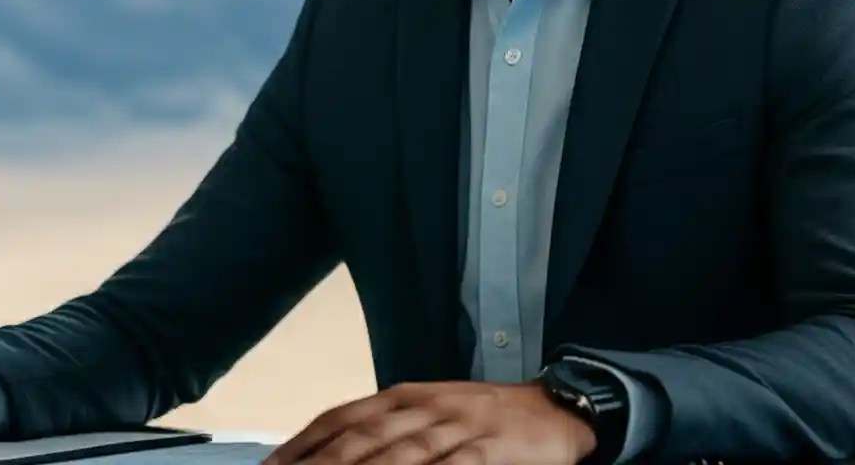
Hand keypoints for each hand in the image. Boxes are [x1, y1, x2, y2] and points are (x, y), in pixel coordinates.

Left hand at [262, 381, 596, 464]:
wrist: (552, 406)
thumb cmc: (480, 416)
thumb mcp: (425, 412)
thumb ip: (382, 430)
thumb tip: (332, 449)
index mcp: (400, 396)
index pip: (340, 418)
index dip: (302, 444)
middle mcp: (422, 408)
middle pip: (362, 437)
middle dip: (321, 462)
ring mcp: (457, 427)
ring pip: (402, 452)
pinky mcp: (492, 449)